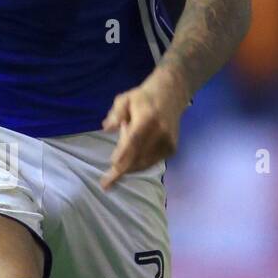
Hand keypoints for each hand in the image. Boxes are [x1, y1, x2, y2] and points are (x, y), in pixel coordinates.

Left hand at [99, 69, 186, 189]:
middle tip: (106, 183)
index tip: (109, 173)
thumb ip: (115, 113)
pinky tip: (130, 161)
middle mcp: (160, 133)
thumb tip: (107, 128)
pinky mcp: (172, 149)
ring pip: (144, 164)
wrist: (172, 95)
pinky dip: (139, 165)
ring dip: (129, 169)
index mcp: (147, 119)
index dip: (121, 158)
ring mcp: (168, 142)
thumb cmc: (143, 97)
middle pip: (137, 158)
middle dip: (120, 172)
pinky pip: (151, 163)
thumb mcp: (125, 99)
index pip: (132, 142)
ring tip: (117, 166)